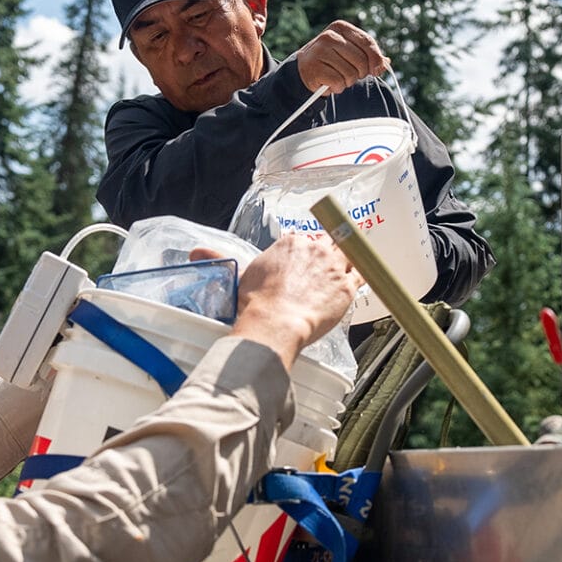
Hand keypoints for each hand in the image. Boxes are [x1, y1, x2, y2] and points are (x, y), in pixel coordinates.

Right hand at [221, 235, 358, 367]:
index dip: (305, 248)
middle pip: (328, 241)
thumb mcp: (238, 274)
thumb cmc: (256, 303)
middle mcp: (315, 249)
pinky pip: (363, 273)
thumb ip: (219, 257)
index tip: (304, 258)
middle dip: (329, 248)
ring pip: (349, 253)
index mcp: (291, 243)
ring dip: (350, 256)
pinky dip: (365, 272)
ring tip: (353, 261)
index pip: (303, 238)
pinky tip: (367, 274)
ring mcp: (334, 266)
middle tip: (328, 261)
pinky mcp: (347, 286)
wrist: (275, 323)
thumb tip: (195, 253)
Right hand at [294, 21, 389, 95]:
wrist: (305, 68)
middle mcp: (329, 36)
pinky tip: (330, 83)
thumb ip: (369, 55)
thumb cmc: (333, 59)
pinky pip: (338, 82)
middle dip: (360, 73)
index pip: (367, 42)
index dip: (376, 58)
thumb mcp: (350, 51)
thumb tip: (385, 63)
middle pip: (361, 60)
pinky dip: (337, 87)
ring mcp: (320, 51)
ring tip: (338, 77)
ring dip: (348, 81)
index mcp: (341, 27)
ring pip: (350, 73)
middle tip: (351, 74)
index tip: (377, 70)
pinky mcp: (314, 68)